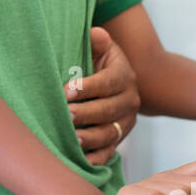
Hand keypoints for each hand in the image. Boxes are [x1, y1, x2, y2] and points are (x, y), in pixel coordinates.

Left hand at [65, 26, 140, 166]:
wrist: (117, 82)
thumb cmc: (99, 62)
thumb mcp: (101, 48)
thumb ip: (98, 41)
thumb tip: (96, 34)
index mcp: (124, 76)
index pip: (108, 83)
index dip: (88, 87)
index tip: (66, 90)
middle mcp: (129, 101)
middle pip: (109, 110)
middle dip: (86, 114)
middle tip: (66, 114)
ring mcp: (125, 122)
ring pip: (110, 133)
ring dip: (91, 137)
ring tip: (72, 138)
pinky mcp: (118, 138)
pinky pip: (110, 151)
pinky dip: (97, 158)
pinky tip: (81, 160)